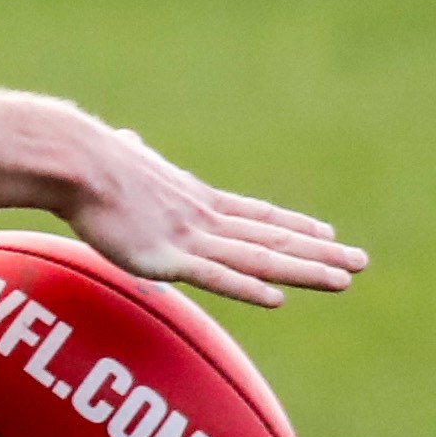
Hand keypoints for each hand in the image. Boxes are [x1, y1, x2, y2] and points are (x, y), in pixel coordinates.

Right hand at [64, 122, 366, 308]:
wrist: (74, 159)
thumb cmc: (89, 158)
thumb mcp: (123, 157)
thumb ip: (132, 154)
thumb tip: (127, 139)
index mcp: (194, 199)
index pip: (256, 215)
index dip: (294, 226)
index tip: (327, 233)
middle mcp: (202, 219)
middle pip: (271, 238)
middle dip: (318, 253)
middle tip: (361, 262)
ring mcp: (187, 238)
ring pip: (258, 258)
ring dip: (303, 270)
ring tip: (344, 279)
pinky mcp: (163, 258)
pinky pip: (213, 276)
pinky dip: (245, 287)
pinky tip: (276, 297)